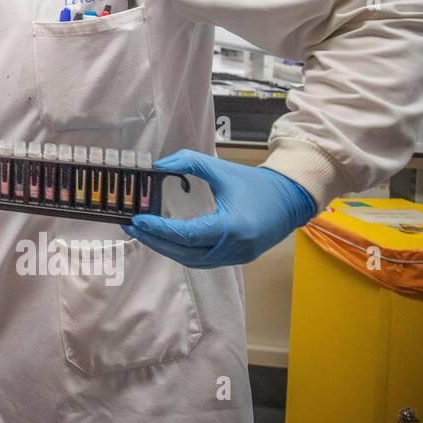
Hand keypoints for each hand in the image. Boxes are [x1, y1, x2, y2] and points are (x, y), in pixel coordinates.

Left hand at [122, 149, 317, 266]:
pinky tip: (165, 239)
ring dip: (165, 248)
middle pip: (185, 253)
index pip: (187, 234)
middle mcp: (233, 247)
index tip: (138, 219)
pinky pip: (202, 260)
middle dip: (155, 241)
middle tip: (132, 226)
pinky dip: (181, 251)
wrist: (291, 199)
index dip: (160, 229)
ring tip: (144, 232)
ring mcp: (236, 257)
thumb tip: (159, 165)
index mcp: (231, 227)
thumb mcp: (220, 168)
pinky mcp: (237, 259)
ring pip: (192, 260)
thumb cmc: (256, 183)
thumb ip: (188, 161)